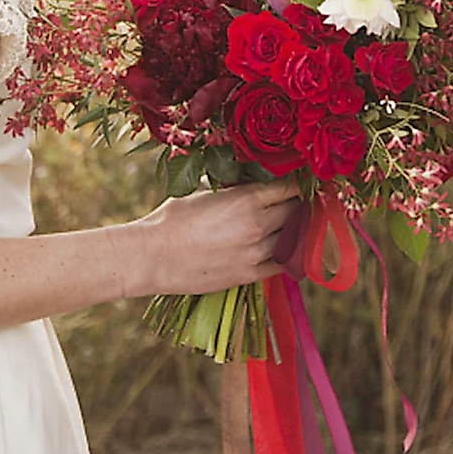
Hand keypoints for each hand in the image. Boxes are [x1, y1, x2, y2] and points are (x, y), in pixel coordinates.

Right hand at [129, 177, 301, 296]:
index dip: (296, 182)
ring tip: (289, 221)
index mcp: (245, 199)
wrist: (155, 256)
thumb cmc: (173, 218)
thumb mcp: (203, 189)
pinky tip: (285, 246)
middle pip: (295, 211)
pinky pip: (283, 263)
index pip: (288, 187)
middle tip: (294, 199)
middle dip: (296, 203)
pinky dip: (288, 253)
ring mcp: (256, 253)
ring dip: (294, 228)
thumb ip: (231, 185)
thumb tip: (247, 178)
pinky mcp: (251, 275)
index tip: (297, 180)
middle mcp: (257, 226)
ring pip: (293, 238)